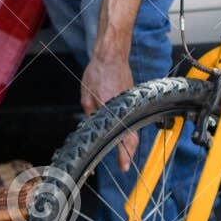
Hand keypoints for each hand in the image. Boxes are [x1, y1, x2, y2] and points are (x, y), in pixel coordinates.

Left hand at [81, 47, 137, 170]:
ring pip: (134, 127)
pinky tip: (124, 131)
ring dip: (129, 140)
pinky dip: (129, 126)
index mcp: (113, 110)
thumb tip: (92, 123)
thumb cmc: (98, 71)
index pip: (121, 138)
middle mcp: (125, 108)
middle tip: (124, 164)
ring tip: (124, 151)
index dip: (122, 155)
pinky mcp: (133, 97)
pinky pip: (132, 116)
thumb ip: (90, 112)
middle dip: (128, 153)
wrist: (111, 54)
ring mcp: (131, 103)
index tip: (122, 166)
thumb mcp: (86, 95)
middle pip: (132, 137)